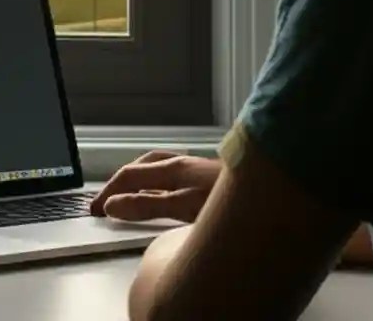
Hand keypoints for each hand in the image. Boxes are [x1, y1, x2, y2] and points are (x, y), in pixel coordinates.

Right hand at [90, 151, 221, 222]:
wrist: (277, 196)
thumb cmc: (232, 202)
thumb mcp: (186, 207)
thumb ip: (149, 205)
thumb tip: (112, 204)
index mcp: (173, 168)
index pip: (129, 175)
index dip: (109, 191)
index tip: (94, 210)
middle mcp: (183, 163)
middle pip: (141, 166)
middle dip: (120, 183)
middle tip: (106, 202)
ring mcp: (198, 169)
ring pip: (158, 170)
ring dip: (138, 182)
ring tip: (129, 198)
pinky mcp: (212, 179)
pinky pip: (173, 178)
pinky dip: (157, 186)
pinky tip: (165, 198)